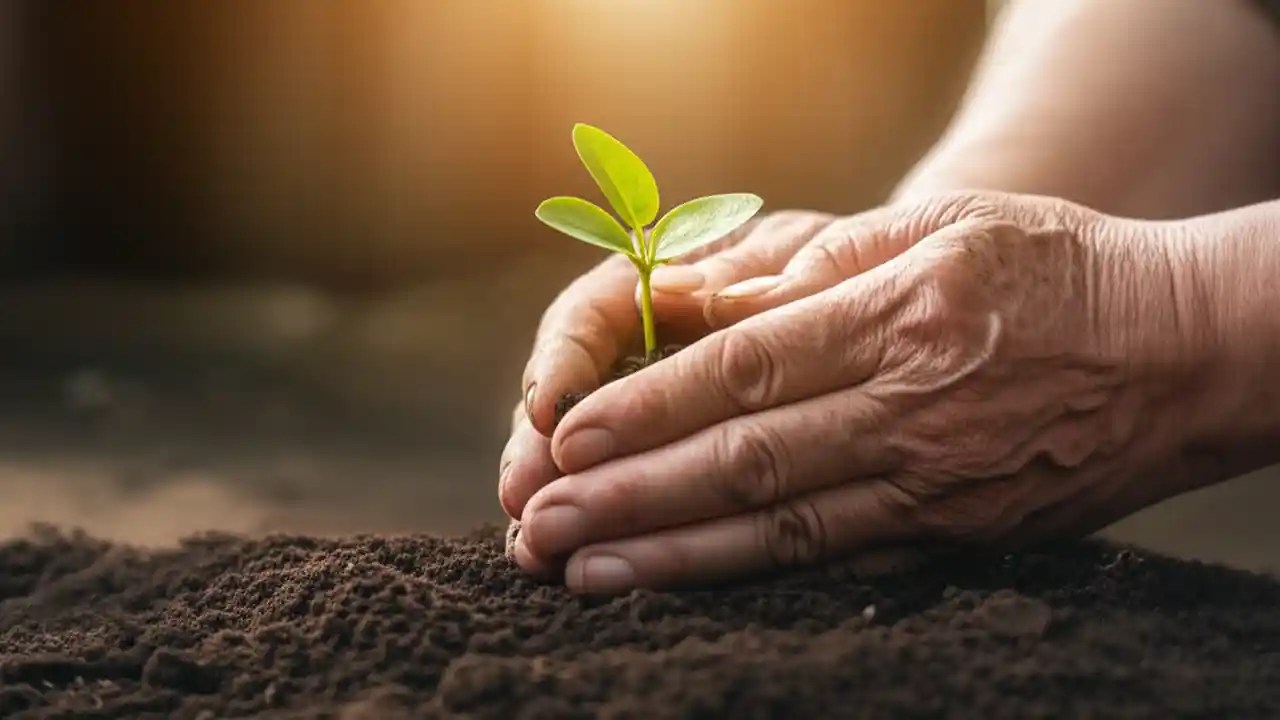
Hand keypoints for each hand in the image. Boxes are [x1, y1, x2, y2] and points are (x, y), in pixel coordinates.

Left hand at [514, 191, 1224, 592]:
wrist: (1187, 351)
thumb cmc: (1061, 269)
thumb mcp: (951, 224)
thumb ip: (832, 262)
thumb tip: (721, 298)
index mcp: (899, 315)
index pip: (745, 370)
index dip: (646, 407)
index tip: (565, 436)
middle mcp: (911, 407)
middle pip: (745, 459)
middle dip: (631, 494)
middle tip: (540, 521)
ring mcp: (936, 482)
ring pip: (783, 526)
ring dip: (673, 553)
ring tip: (585, 571)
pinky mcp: (958, 534)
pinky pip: (843, 562)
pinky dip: (758, 577)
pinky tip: (692, 587)